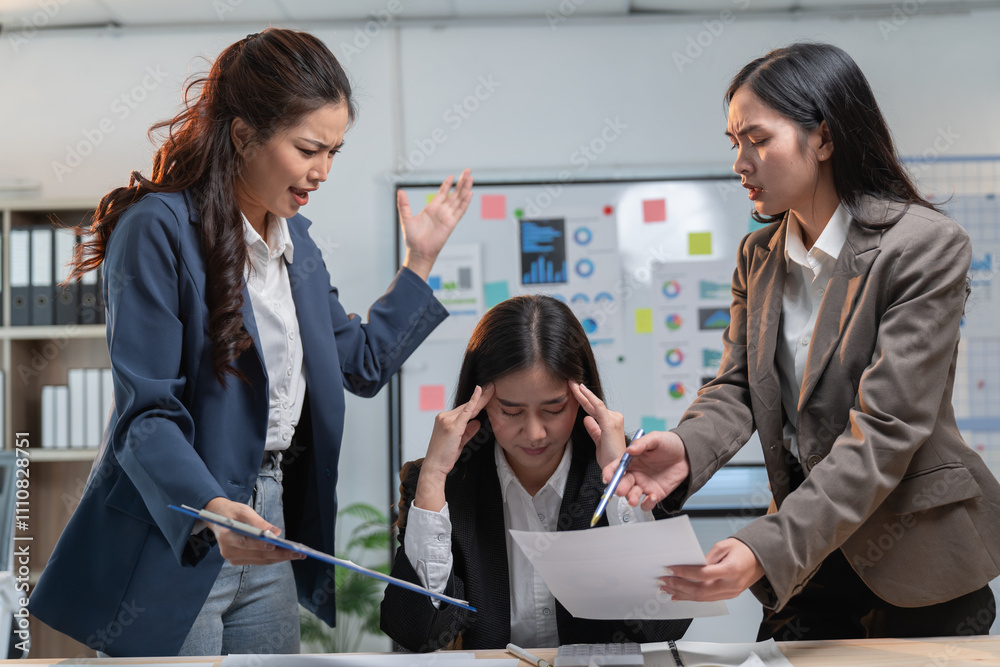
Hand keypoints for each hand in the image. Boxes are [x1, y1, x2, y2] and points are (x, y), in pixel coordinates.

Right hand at [203, 496, 304, 565]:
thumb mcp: (243, 511)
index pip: (245, 543)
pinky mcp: (239, 560)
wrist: (218, 518)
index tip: (276, 544)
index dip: (260, 545)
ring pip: (261, 560)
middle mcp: (228, 551)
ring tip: (298, 554)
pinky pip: (259, 560)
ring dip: (281, 558)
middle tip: (299, 552)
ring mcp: (233, 558)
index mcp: (226, 537)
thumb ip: (258, 522)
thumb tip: (277, 533)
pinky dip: (274, 557)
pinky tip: (288, 554)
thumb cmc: (232, 512)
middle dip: (280, 554)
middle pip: (257, 555)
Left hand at [398, 169, 473, 280]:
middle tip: (467, 171)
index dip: (447, 184)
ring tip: (470, 178)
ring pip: (459, 199)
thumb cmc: (413, 239)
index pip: (442, 193)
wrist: (419, 252)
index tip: (452, 176)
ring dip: (465, 189)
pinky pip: (460, 211)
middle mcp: (441, 211)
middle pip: (454, 193)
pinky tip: (469, 193)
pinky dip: (465, 202)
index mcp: (432, 209)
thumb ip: (404, 205)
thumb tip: (400, 192)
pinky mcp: (451, 223)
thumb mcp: (406, 219)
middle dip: (461, 182)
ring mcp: (447, 216)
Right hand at [414, 384, 494, 511]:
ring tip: (492, 389)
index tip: (486, 392)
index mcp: (444, 419)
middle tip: (492, 386)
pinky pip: (466, 411)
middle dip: (481, 397)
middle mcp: (444, 417)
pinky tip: (480, 391)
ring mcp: (447, 420)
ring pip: (468, 408)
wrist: (435, 467)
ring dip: (481, 399)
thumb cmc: (444, 457)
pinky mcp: (452, 426)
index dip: (476, 401)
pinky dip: (474, 400)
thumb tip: (477, 422)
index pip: (464, 409)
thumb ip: (468, 431)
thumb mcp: (459, 442)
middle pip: (466, 406)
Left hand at [570, 381, 625, 468]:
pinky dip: (589, 397)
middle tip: (570, 382)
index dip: (583, 399)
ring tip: (571, 384)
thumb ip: (594, 429)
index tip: (573, 390)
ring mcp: (614, 419)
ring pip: (595, 403)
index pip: (594, 408)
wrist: (616, 470)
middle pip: (594, 404)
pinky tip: (581, 389)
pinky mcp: (610, 423)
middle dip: (581, 393)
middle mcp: (614, 418)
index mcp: (611, 423)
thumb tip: (586, 419)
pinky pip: (598, 406)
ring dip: (582, 393)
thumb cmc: (610, 459)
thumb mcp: (599, 442)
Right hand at [601, 430, 689, 510]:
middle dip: (618, 488)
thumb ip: (642, 443)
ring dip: (630, 498)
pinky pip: (647, 503)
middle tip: (620, 491)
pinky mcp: (655, 494)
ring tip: (633, 499)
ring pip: (631, 495)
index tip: (607, 478)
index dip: (609, 473)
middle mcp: (635, 473)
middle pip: (621, 483)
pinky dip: (647, 503)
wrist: (688, 454)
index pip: (615, 467)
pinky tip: (652, 497)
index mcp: (631, 460)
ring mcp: (644, 484)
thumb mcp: (656, 438)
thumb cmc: (670, 444)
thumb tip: (630, 450)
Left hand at [658, 538, 764, 600]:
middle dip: (678, 586)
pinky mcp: (728, 596)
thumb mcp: (723, 546)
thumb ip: (706, 557)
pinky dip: (691, 598)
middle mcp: (731, 585)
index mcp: (731, 570)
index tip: (669, 569)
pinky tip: (680, 595)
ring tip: (667, 589)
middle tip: (663, 581)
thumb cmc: (743, 550)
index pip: (702, 574)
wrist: (760, 558)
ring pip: (702, 598)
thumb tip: (690, 566)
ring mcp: (730, 593)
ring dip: (682, 594)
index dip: (684, 572)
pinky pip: (707, 599)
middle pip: (699, 591)